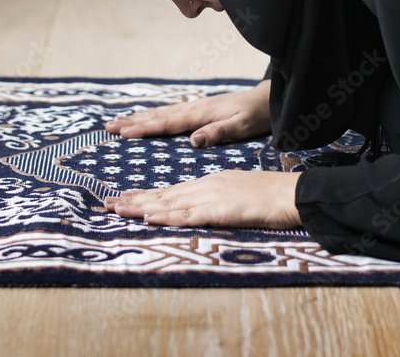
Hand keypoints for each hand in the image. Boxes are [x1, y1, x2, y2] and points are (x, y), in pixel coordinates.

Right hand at [105, 80, 270, 147]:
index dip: (145, 128)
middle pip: (158, 116)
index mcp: (201, 114)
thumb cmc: (256, 115)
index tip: (124, 133)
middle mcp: (193, 108)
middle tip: (108, 127)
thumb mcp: (242, 126)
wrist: (267, 99)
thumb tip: (193, 141)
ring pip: (161, 113)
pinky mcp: (198, 110)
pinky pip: (169, 114)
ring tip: (117, 122)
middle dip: (132, 121)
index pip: (168, 123)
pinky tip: (145, 118)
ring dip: (138, 117)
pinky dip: (152, 116)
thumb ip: (218, 132)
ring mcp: (195, 108)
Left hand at [105, 170, 301, 228]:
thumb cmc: (272, 196)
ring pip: (171, 202)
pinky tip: (150, 217)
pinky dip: (168, 215)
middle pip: (164, 194)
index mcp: (211, 183)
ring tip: (117, 208)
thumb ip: (218, 201)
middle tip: (107, 203)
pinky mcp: (222, 210)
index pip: (172, 190)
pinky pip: (190, 215)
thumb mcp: (239, 194)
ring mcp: (213, 196)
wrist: (293, 193)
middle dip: (134, 199)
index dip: (146, 195)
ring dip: (142, 206)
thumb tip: (202, 208)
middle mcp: (207, 186)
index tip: (124, 198)